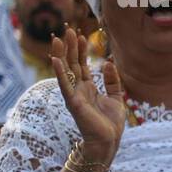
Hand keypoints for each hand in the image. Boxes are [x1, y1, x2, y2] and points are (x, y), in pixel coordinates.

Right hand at [50, 26, 124, 161]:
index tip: (81, 34)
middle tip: (68, 29)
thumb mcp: (116, 97)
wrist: (107, 141)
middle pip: (72, 64)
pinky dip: (60, 72)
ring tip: (58, 38)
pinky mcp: (74, 103)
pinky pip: (65, 85)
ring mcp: (74, 95)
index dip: (81, 50)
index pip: (82, 64)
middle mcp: (78, 89)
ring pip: (66, 71)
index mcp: (88, 88)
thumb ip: (112, 81)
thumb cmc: (110, 123)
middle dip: (70, 47)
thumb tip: (108, 63)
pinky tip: (55, 60)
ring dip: (61, 54)